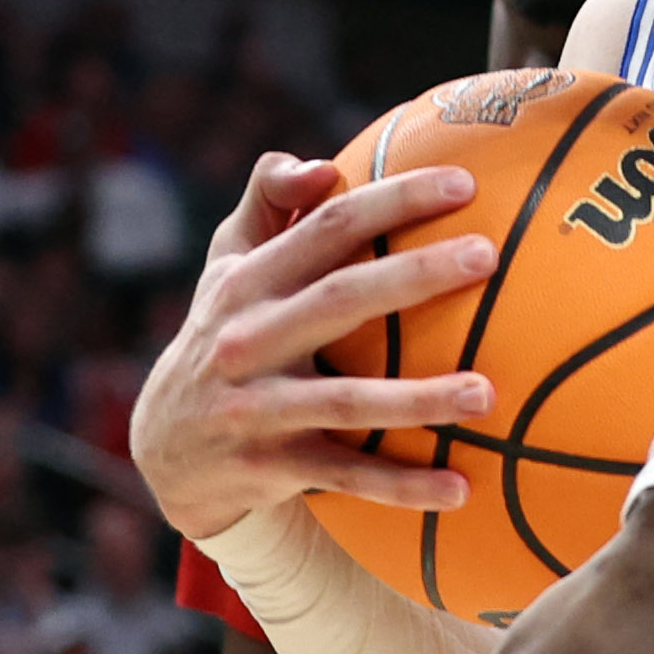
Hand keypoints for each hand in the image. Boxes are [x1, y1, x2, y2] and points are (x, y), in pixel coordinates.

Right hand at [130, 152, 500, 542]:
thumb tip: (322, 165)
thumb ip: (268, 203)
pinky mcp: (271, 467)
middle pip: (341, 298)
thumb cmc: (227, 333)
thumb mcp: (228, 266)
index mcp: (249, 283)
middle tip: (488, 255)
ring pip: (348, 401)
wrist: (165, 448)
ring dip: (420, 400)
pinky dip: (401, 486)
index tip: (465, 183)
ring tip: (488, 393)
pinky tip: (463, 488)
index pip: (327, 227)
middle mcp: (248, 339)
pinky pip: (345, 476)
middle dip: (414, 274)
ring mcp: (258, 407)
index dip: (393, 201)